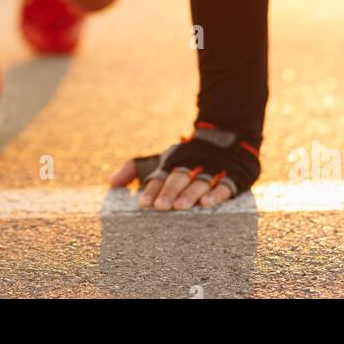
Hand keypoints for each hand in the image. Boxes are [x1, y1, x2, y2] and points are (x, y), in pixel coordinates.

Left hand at [109, 158, 235, 209]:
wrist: (224, 136)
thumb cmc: (183, 157)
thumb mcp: (159, 160)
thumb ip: (135, 169)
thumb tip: (111, 182)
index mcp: (172, 161)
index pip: (160, 175)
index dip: (152, 188)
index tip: (143, 202)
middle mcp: (191, 164)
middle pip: (179, 177)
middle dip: (169, 191)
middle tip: (161, 206)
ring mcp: (212, 168)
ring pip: (200, 181)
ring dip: (190, 193)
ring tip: (181, 206)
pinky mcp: (232, 175)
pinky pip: (225, 184)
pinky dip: (216, 193)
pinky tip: (207, 203)